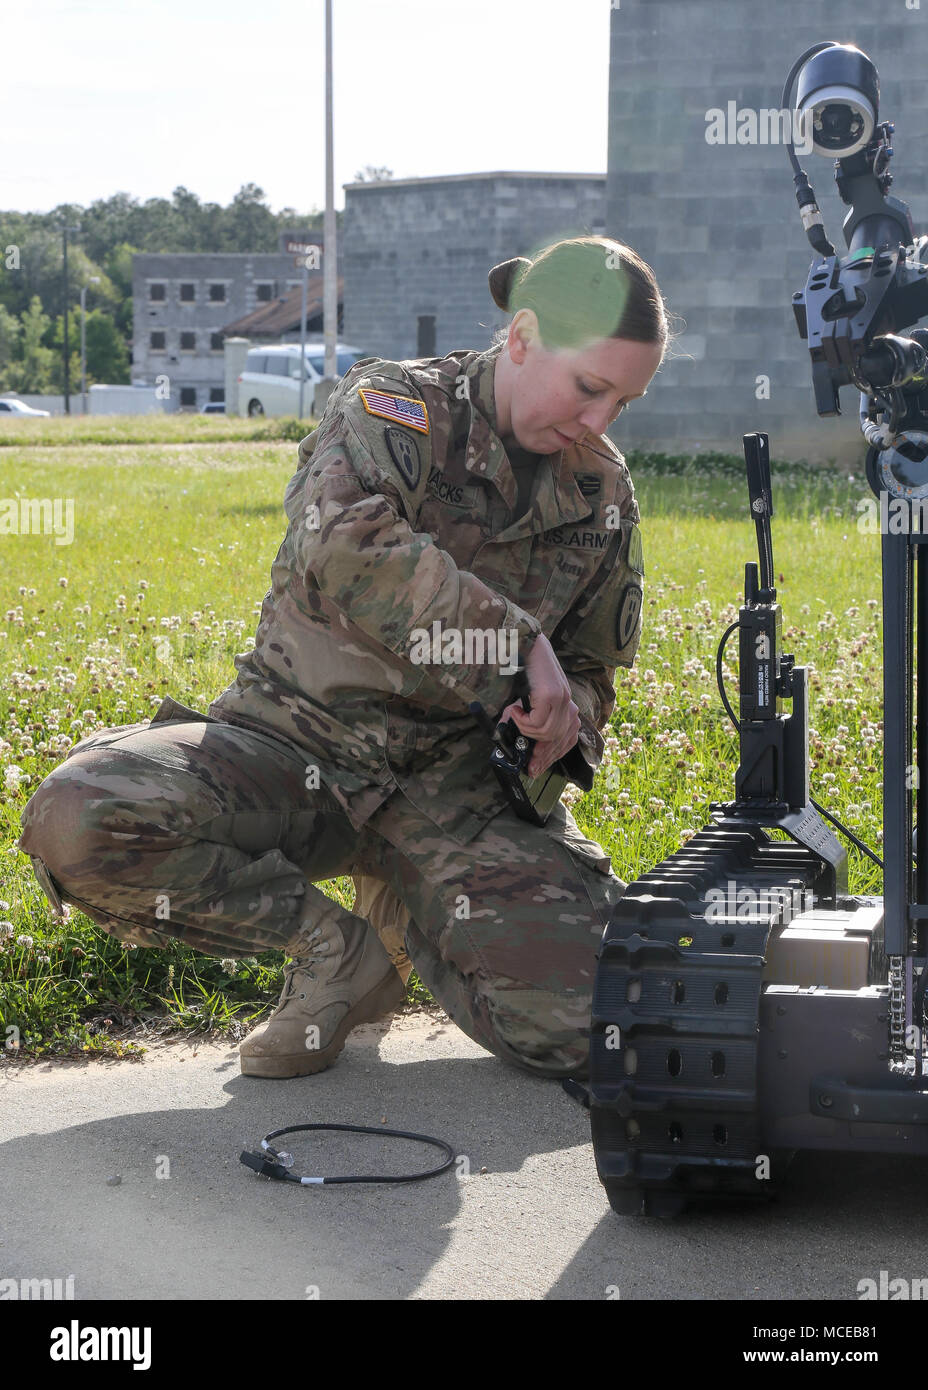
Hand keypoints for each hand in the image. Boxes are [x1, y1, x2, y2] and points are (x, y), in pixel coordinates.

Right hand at [498, 633, 579, 776]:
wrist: (523, 643)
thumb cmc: (524, 670)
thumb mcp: (531, 700)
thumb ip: (533, 719)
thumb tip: (523, 742)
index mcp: (567, 706)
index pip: (567, 740)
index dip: (552, 757)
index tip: (536, 767)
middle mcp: (569, 704)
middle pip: (557, 740)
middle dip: (540, 755)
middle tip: (525, 763)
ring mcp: (562, 700)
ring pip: (546, 733)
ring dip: (525, 730)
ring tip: (513, 715)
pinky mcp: (552, 696)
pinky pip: (537, 723)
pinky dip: (522, 720)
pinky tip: (515, 708)